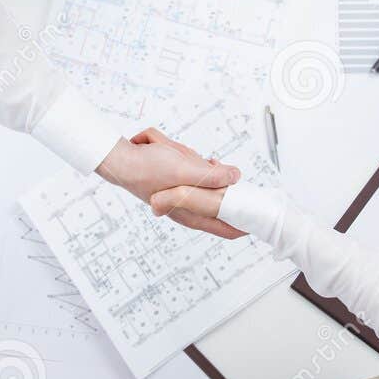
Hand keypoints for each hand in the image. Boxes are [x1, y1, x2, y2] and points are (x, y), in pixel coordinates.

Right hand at [97, 128, 242, 237]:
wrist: (118, 158)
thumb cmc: (145, 168)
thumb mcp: (183, 170)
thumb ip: (211, 176)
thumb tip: (235, 177)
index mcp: (190, 213)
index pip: (225, 228)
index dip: (244, 224)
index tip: (260, 217)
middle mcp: (187, 207)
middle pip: (217, 197)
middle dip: (212, 176)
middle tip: (203, 163)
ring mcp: (181, 193)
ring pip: (204, 176)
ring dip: (192, 160)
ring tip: (173, 155)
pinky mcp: (175, 179)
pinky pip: (190, 165)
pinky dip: (182, 154)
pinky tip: (169, 150)